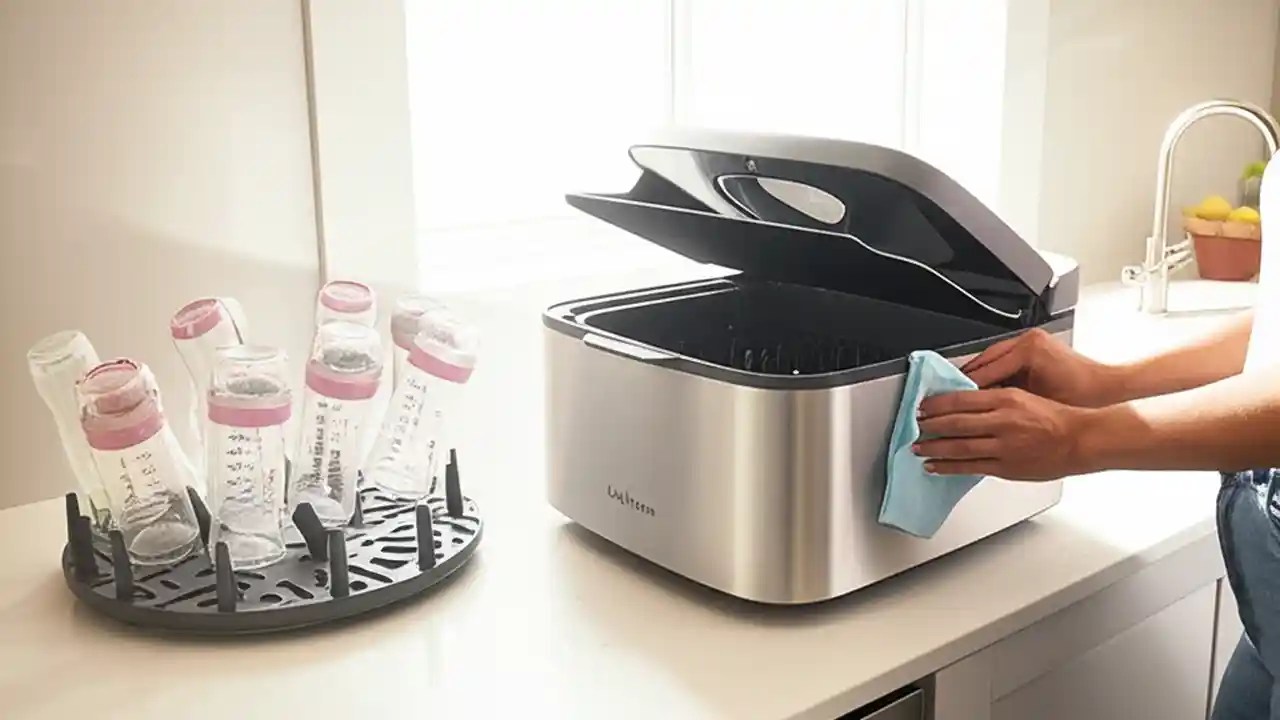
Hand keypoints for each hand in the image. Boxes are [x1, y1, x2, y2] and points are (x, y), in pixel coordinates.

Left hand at [914, 387, 1092, 480]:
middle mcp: (1002, 421)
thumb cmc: (1055, 418)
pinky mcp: (1006, 467)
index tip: (922, 406)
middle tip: (914, 426)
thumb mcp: (1023, 396)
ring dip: (933, 448)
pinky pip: (971, 467)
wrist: (1080, 439)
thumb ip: (993, 400)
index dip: (937, 404)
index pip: (961, 399)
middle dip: (929, 425)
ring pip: (959, 446)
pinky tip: (935, 466)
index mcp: (1006, 399)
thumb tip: (963, 403)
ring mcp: (1003, 446)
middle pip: (955, 423)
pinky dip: (949, 467)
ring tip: (918, 448)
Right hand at [963, 328, 1113, 406]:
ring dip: (977, 378)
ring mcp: (1030, 341)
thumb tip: (977, 408)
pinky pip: (1003, 360)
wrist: (1109, 389)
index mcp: (1029, 349)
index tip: (950, 403)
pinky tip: (984, 391)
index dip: (966, 389)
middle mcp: (1028, 340)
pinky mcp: (1033, 346)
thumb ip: (1006, 402)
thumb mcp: (1039, 405)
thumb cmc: (1084, 398)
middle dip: (966, 381)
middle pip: (983, 360)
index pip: (985, 369)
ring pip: (991, 359)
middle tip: (948, 399)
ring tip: (962, 396)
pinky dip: (992, 375)